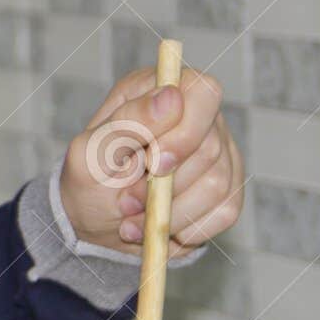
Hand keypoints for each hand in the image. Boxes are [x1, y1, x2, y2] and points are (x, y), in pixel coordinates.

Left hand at [59, 66, 243, 256]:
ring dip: (169, 212)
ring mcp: (219, 152)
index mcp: (158, 91)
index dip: (184, 131)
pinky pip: (225, 210)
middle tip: (126, 201)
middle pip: (209, 147)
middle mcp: (196, 116)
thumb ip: (127, 122)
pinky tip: (159, 225)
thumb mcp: (91, 153)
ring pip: (217, 183)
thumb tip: (171, 95)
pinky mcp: (229, 188)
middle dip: (163, 186)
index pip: (202, 92)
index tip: (152, 164)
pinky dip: (187, 227)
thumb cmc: (90, 181)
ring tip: (134, 216)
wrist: (97, 226)